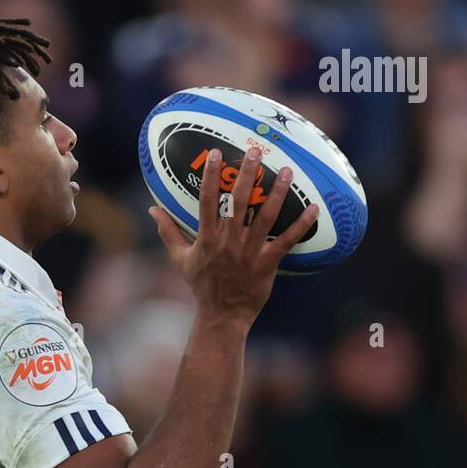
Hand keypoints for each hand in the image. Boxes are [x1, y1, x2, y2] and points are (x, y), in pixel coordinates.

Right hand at [150, 144, 318, 325]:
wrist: (221, 316)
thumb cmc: (202, 286)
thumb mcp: (180, 259)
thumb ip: (168, 232)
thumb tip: (152, 210)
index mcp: (207, 238)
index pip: (208, 202)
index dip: (211, 177)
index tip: (216, 154)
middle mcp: (228, 242)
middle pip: (239, 202)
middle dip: (247, 175)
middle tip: (256, 151)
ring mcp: (249, 253)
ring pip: (266, 217)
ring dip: (277, 193)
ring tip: (286, 171)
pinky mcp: (267, 264)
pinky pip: (286, 241)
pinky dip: (301, 225)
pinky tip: (314, 208)